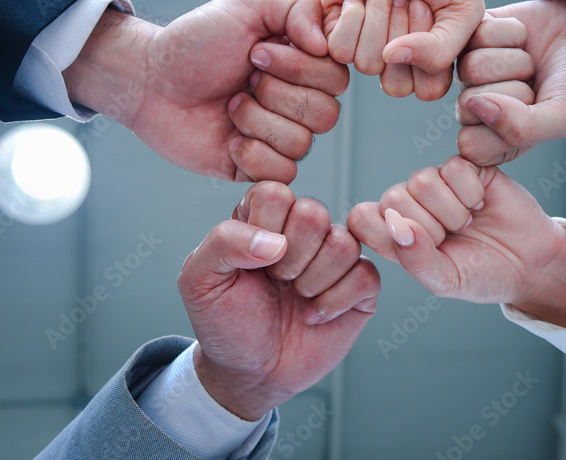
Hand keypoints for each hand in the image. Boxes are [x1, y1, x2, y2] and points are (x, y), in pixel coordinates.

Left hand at [62, 0, 348, 182]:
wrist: (150, 81)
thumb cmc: (196, 41)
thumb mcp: (247, 6)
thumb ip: (299, 8)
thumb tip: (328, 43)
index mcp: (305, 64)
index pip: (337, 77)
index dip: (299, 67)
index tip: (256, 52)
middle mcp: (299, 101)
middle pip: (327, 114)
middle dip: (276, 94)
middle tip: (242, 78)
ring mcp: (280, 137)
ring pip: (302, 143)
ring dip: (257, 121)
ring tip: (229, 105)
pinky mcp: (259, 167)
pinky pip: (282, 174)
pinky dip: (253, 154)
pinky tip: (229, 139)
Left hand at [180, 182, 379, 419]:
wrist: (249, 373)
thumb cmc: (225, 322)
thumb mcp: (199, 280)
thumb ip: (223, 242)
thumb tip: (275, 241)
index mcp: (264, 216)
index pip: (275, 193)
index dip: (263, 229)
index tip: (250, 262)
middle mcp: (302, 229)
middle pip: (314, 213)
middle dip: (290, 258)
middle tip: (276, 281)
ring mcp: (334, 257)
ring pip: (344, 244)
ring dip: (312, 281)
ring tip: (296, 297)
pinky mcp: (360, 287)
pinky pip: (366, 275)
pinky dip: (335, 302)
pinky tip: (314, 315)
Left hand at [327, 0, 451, 100]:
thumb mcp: (463, 4)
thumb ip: (444, 49)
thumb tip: (393, 61)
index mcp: (433, 54)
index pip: (429, 89)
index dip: (430, 54)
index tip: (432, 7)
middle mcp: (398, 55)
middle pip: (396, 85)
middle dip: (404, 34)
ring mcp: (364, 43)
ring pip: (367, 64)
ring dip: (379, 17)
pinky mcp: (333, 28)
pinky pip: (338, 50)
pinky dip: (352, 15)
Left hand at [347, 155, 565, 328]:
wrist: (531, 262)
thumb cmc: (483, 274)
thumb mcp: (446, 281)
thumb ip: (415, 259)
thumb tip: (396, 226)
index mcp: (395, 233)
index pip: (362, 217)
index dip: (382, 230)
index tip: (415, 248)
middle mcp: (410, 204)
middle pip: (393, 198)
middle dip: (430, 226)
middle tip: (453, 238)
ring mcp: (436, 183)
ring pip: (421, 182)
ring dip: (452, 211)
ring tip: (468, 222)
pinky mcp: (464, 166)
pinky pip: (452, 169)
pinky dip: (471, 193)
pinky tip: (481, 204)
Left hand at [455, 14, 535, 163]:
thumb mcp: (565, 116)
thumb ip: (522, 128)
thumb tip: (475, 106)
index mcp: (493, 138)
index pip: (471, 145)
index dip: (503, 129)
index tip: (533, 115)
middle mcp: (476, 105)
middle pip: (468, 103)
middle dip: (513, 89)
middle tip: (535, 84)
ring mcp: (470, 70)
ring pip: (472, 66)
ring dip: (514, 59)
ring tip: (530, 62)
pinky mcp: (472, 34)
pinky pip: (480, 33)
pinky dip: (511, 33)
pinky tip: (523, 39)